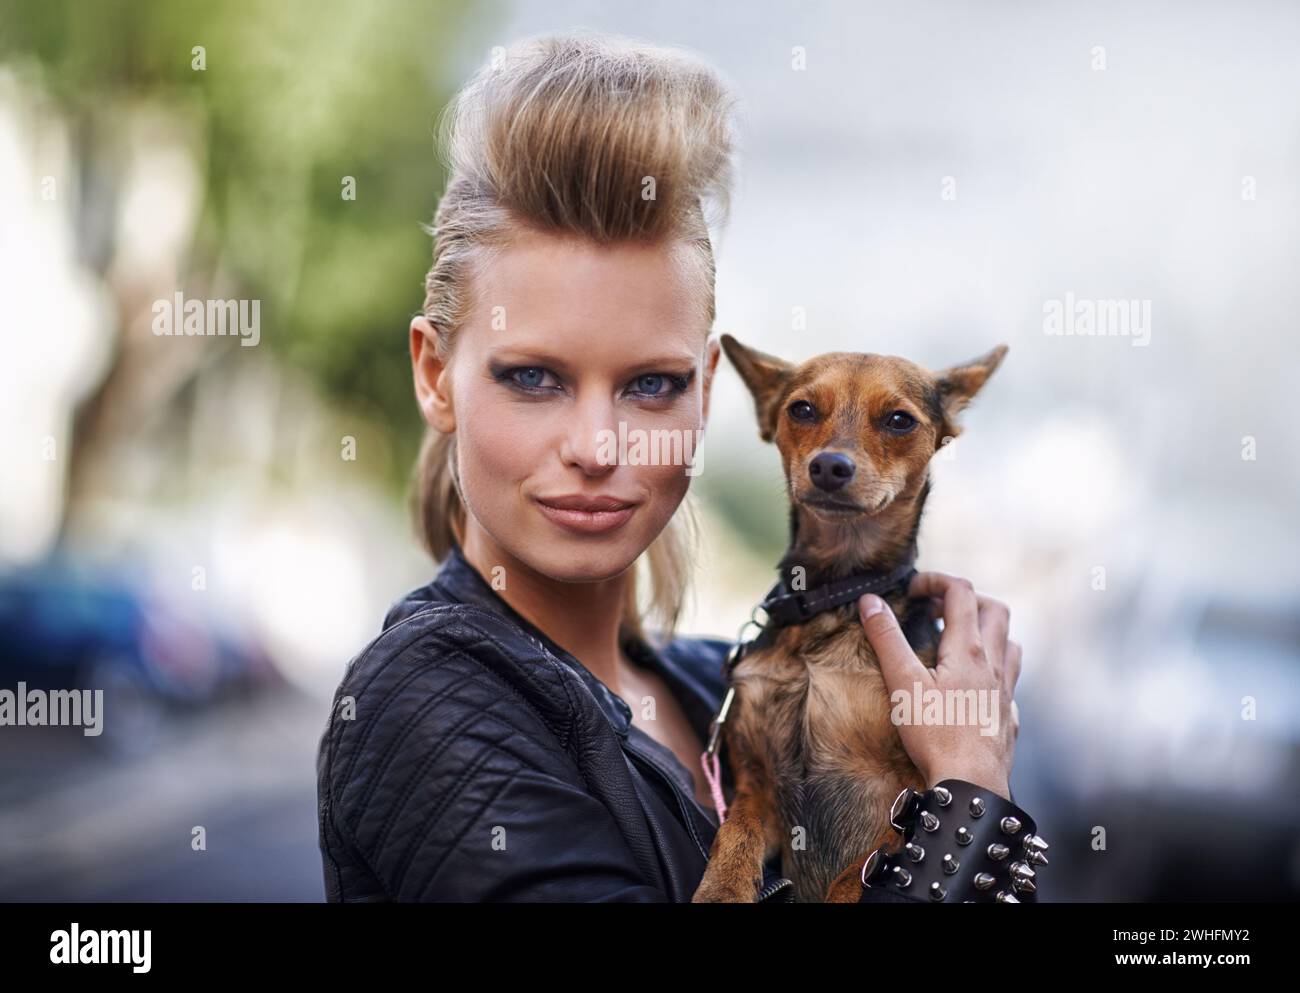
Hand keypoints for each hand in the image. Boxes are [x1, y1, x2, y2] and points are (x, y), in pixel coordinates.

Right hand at [858, 572, 1021, 801]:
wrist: (971, 786)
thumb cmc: (936, 735)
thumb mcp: (902, 682)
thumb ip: (886, 639)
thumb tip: (870, 601)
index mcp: (967, 650)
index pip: (961, 592)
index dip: (936, 581)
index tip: (911, 591)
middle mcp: (993, 665)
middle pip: (994, 610)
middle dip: (967, 599)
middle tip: (936, 609)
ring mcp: (1005, 693)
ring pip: (1010, 644)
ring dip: (987, 631)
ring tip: (959, 640)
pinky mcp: (1008, 719)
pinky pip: (1010, 683)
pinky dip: (994, 672)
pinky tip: (976, 687)